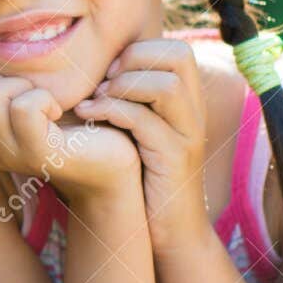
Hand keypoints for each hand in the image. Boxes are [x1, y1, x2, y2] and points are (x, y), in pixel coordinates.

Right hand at [0, 74, 139, 199]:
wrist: (110, 164)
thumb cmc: (70, 122)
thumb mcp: (24, 98)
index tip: (12, 90)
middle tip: (31, 94)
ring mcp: (9, 156)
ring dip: (22, 87)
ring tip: (45, 104)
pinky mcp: (39, 155)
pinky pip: (25, 107)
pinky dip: (44, 98)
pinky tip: (58, 113)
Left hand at [74, 39, 209, 254]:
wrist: (170, 232)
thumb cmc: (144, 179)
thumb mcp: (139, 132)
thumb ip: (129, 100)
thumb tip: (97, 70)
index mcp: (188, 102)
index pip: (177, 50)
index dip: (139, 51)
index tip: (109, 74)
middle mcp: (195, 114)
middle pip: (179, 57)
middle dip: (133, 60)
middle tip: (103, 83)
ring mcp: (188, 136)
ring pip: (166, 86)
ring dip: (122, 86)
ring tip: (95, 101)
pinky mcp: (174, 161)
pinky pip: (146, 122)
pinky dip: (111, 112)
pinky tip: (88, 118)